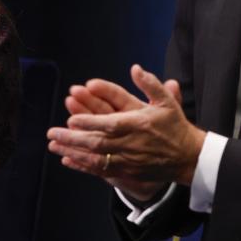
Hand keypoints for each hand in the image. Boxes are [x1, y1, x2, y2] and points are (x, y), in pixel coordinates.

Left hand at [58, 75, 178, 200]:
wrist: (188, 158)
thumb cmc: (175, 127)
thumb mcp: (166, 101)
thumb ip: (150, 84)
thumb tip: (135, 68)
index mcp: (138, 124)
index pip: (110, 124)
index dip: (90, 123)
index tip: (72, 120)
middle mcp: (131, 144)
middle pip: (97, 143)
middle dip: (72, 138)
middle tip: (51, 133)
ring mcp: (128, 160)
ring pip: (95, 158)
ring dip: (73, 152)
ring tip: (53, 146)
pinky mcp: (127, 172)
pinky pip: (101, 170)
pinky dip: (83, 166)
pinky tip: (67, 160)